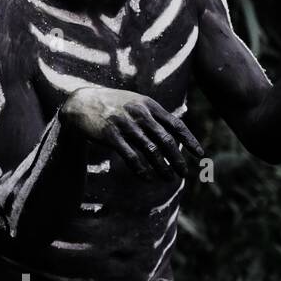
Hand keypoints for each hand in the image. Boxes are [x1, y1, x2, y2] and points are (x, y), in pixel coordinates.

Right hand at [60, 87, 203, 177]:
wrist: (81, 103)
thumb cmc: (111, 104)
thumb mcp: (134, 102)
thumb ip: (153, 114)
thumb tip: (175, 129)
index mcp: (148, 105)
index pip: (175, 124)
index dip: (189, 140)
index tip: (199, 154)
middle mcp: (139, 114)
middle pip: (166, 140)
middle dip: (177, 159)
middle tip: (184, 172)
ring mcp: (124, 125)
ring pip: (150, 151)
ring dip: (162, 167)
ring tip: (169, 178)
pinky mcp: (110, 136)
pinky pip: (131, 157)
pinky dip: (141, 170)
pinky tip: (148, 178)